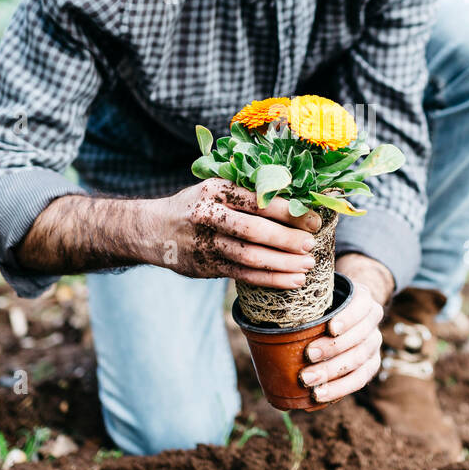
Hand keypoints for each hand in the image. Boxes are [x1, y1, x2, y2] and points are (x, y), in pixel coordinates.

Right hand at [154, 179, 321, 286]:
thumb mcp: (215, 188)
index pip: (259, 201)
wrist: (154, 230)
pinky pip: (244, 275)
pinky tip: (292, 281)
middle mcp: (209, 215)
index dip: (290, 212)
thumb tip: (298, 200)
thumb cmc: (197, 205)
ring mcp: (207, 243)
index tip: (313, 219)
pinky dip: (271, 279)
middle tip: (311, 245)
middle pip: (255, 230)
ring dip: (283, 263)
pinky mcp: (208, 266)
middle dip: (288, 239)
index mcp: (216, 190)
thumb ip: (248, 193)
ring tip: (306, 266)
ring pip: (251, 256)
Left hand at [299, 280, 383, 405]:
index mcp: (363, 301)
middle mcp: (372, 324)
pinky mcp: (370, 365)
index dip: (349, 318)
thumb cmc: (324, 305)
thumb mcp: (319, 297)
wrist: (345, 316)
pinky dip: (338, 390)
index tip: (330, 328)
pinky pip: (358, 381)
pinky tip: (317, 397)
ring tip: (309, 382)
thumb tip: (270, 314)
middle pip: (359, 339)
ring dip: (332, 374)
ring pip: (359, 362)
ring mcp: (373, 346)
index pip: (362, 307)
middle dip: (333, 349)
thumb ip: (304, 303)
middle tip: (309, 355)